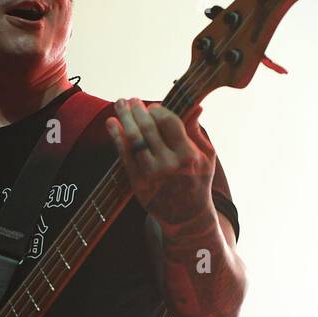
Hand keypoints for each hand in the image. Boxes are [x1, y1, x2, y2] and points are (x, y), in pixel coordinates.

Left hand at [106, 97, 215, 223]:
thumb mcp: (206, 157)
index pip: (169, 122)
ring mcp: (151, 175)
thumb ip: (196, 131)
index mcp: (188, 156)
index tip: (151, 106)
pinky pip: (124, 156)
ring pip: (133, 140)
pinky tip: (111, 124)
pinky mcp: (137, 184)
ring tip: (119, 104)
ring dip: (123, 119)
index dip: (157, 110)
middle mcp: (168, 165)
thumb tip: (195, 106)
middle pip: (148, 129)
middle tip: (130, 99)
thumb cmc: (197, 181)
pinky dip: (116, 138)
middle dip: (137, 110)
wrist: (187, 217)